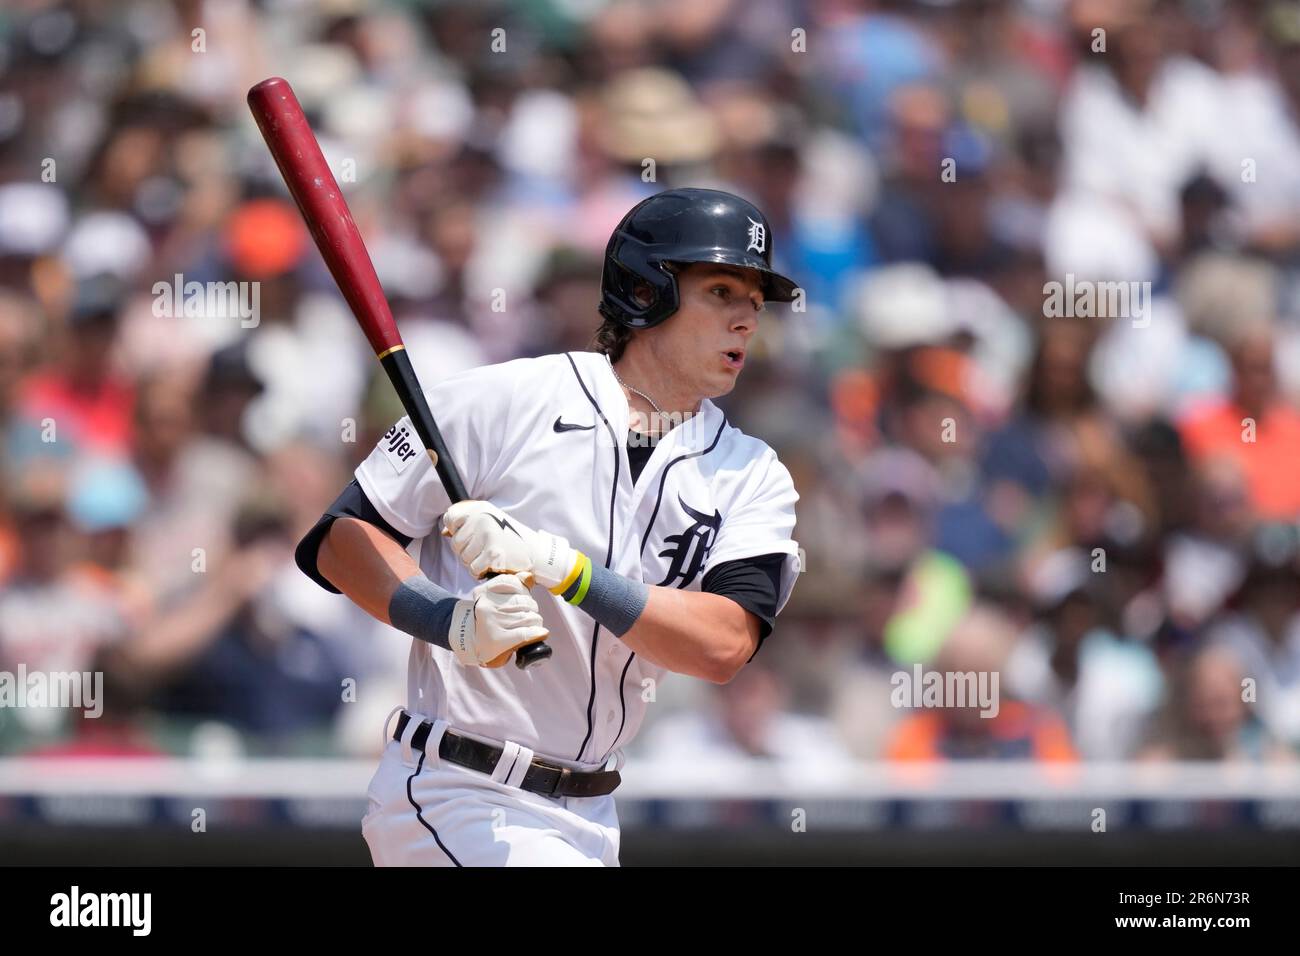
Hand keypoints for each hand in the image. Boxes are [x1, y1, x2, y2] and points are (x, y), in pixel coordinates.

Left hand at [441, 501, 578, 590]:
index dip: (456, 531)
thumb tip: (445, 532)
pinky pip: (473, 569)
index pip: (450, 518)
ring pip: (463, 558)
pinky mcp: (492, 554)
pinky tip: (494, 565)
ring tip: (491, 556)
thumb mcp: (490, 521)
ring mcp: (487, 536)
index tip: (471, 536)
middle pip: (455, 542)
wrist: (536, 552)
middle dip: (467, 551)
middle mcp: (482, 518)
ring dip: (475, 562)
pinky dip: (482, 571)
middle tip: (486, 549)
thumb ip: (467, 524)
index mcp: (480, 508)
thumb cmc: (509, 538)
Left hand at [448, 572, 548, 667]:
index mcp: (495, 639)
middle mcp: (491, 619)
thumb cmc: (487, 646)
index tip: (543, 633)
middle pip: (527, 616)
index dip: (538, 633)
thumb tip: (541, 632)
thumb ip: (522, 645)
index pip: (525, 634)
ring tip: (527, 610)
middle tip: (533, 623)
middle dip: (535, 620)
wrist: (465, 632)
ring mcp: (488, 603)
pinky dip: (520, 587)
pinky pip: (511, 582)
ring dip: (530, 606)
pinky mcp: (486, 591)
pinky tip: (520, 594)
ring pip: (523, 600)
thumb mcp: (503, 656)